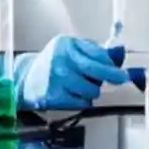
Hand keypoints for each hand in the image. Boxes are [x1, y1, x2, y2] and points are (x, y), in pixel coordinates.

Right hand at [14, 35, 129, 108]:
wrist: (26, 79)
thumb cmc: (54, 63)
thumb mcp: (70, 49)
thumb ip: (93, 51)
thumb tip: (118, 55)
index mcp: (66, 45)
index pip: (96, 54)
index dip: (111, 64)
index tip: (121, 70)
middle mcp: (60, 60)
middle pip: (95, 70)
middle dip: (112, 75)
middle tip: (122, 79)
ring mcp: (56, 79)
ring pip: (91, 90)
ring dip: (91, 90)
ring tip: (80, 86)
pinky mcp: (54, 97)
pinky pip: (82, 102)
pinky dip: (82, 100)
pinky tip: (72, 94)